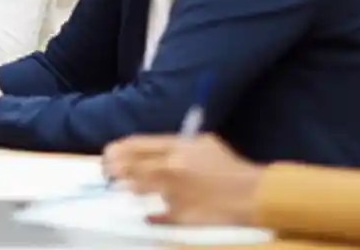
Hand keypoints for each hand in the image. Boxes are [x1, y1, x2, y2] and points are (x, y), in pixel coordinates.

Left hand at [103, 134, 262, 225]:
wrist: (251, 195)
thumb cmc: (227, 166)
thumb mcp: (202, 143)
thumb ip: (173, 143)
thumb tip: (146, 149)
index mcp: (176, 147)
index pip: (134, 145)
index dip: (115, 150)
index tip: (108, 156)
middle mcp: (170, 167)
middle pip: (128, 167)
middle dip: (112, 170)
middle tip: (108, 174)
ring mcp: (173, 192)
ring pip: (134, 190)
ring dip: (126, 189)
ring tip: (121, 189)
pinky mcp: (178, 214)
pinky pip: (153, 216)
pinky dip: (148, 215)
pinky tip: (146, 213)